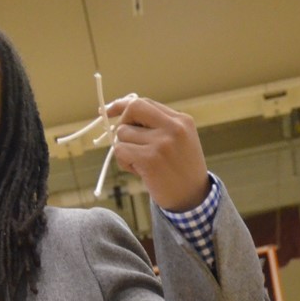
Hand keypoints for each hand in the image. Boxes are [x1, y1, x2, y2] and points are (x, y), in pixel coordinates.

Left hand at [104, 97, 209, 211]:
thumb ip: (155, 126)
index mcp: (182, 120)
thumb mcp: (177, 141)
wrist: (192, 198)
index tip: (106, 111)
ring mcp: (162, 142)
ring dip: (124, 149)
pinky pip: (120, 150)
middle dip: (122, 123)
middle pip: (132, 109)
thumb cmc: (179, 170)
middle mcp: (174, 127)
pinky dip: (123, 161)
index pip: (144, 102)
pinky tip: (138, 171)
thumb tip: (120, 113)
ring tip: (140, 163)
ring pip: (123, 133)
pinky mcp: (150, 159)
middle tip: (126, 142)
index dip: (122, 105)